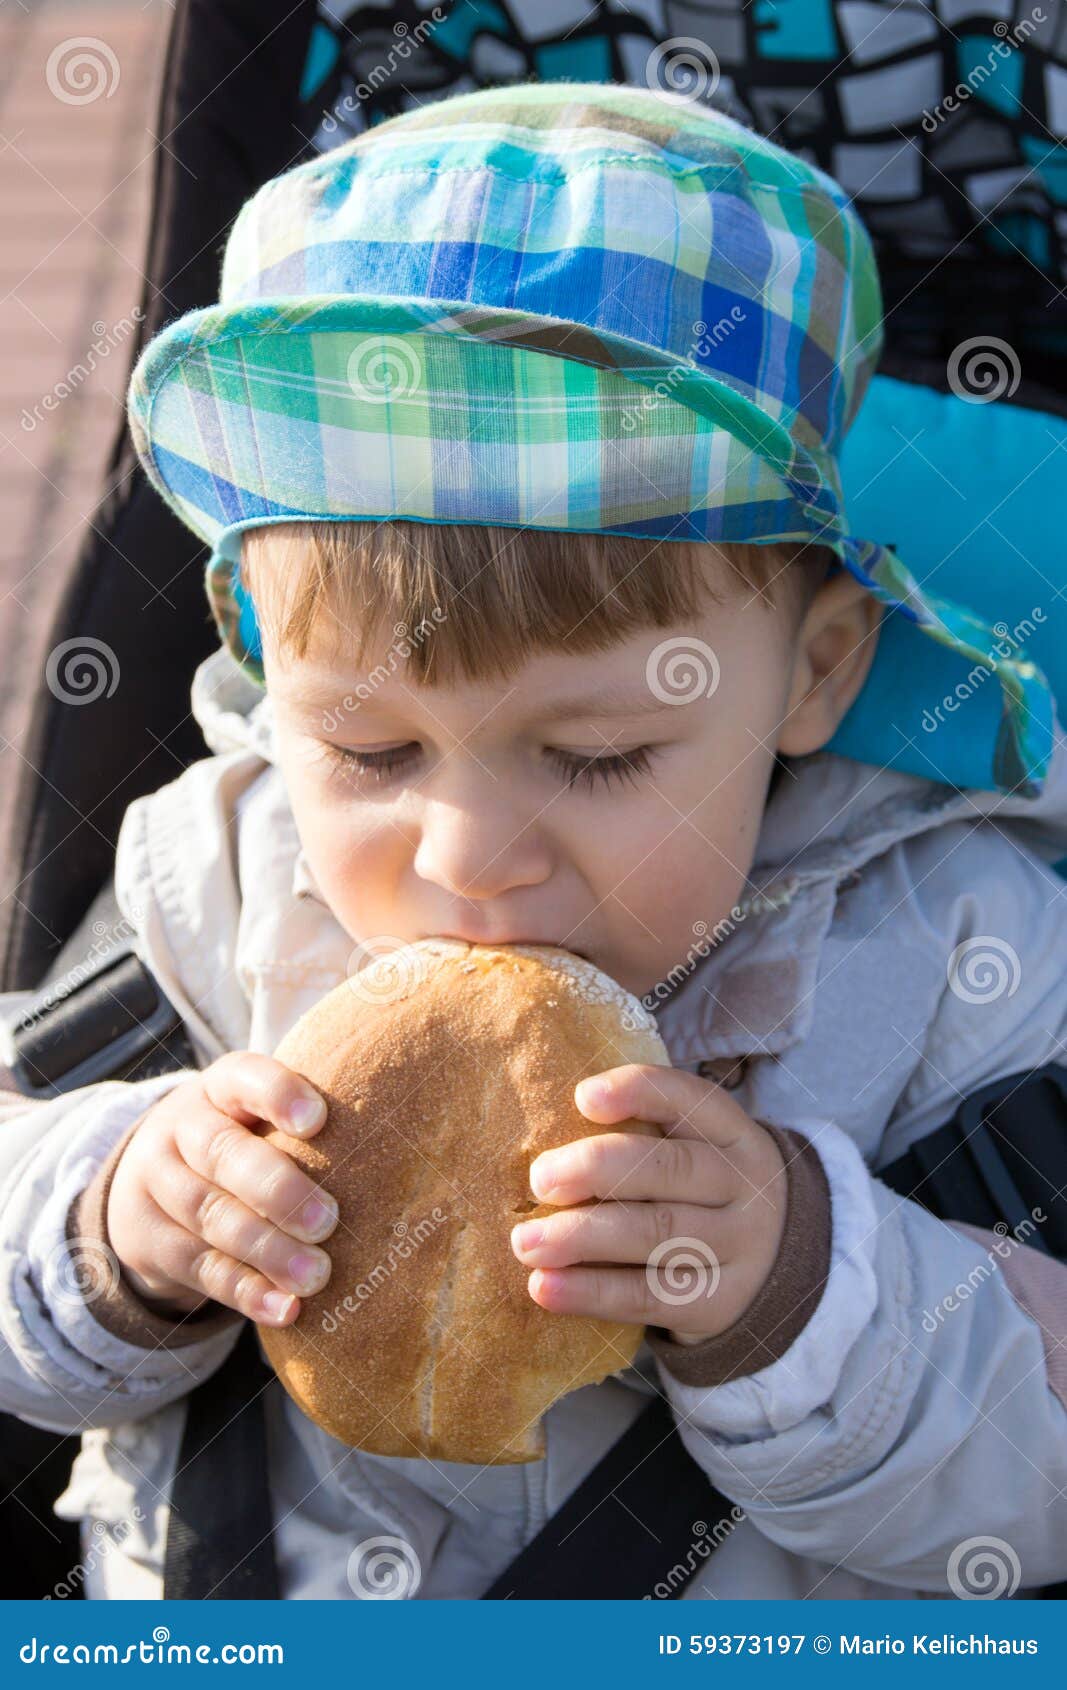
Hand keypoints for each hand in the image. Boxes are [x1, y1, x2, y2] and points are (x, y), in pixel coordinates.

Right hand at [107, 1052, 337, 1326]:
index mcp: (219, 1088)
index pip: (243, 1077)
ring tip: (316, 1275)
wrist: (146, 1185)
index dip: (278, 1095)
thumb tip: (401, 1145)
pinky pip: (199, 1268)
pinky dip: (246, 1292)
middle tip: (329, 1220)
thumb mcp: (256, 1118)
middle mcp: (180, 1128)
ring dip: (268, 1250)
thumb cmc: (240, 1145)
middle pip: (222, 1153)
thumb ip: (309, 1124)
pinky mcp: (151, 1241)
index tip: (318, 1121)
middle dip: (278, 1189)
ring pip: (210, 1215)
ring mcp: (156, 1184)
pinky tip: (286, 1308)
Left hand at [510, 1065, 787, 1343]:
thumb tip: (542, 1132)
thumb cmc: (700, 1192)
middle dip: (597, 1169)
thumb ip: (639, 1135)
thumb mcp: (694, 1150)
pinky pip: (648, 1297)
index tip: (582, 1097)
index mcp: (731, 1132)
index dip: (637, 1092)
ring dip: (582, 1237)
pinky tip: (545, 1287)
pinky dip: (592, 1292)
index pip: (688, 1100)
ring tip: (526, 1242)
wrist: (775, 1267)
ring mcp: (737, 1247)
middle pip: (670, 1169)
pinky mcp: (717, 1303)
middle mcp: (743, 1185)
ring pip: (656, 1234)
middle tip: (539, 1179)